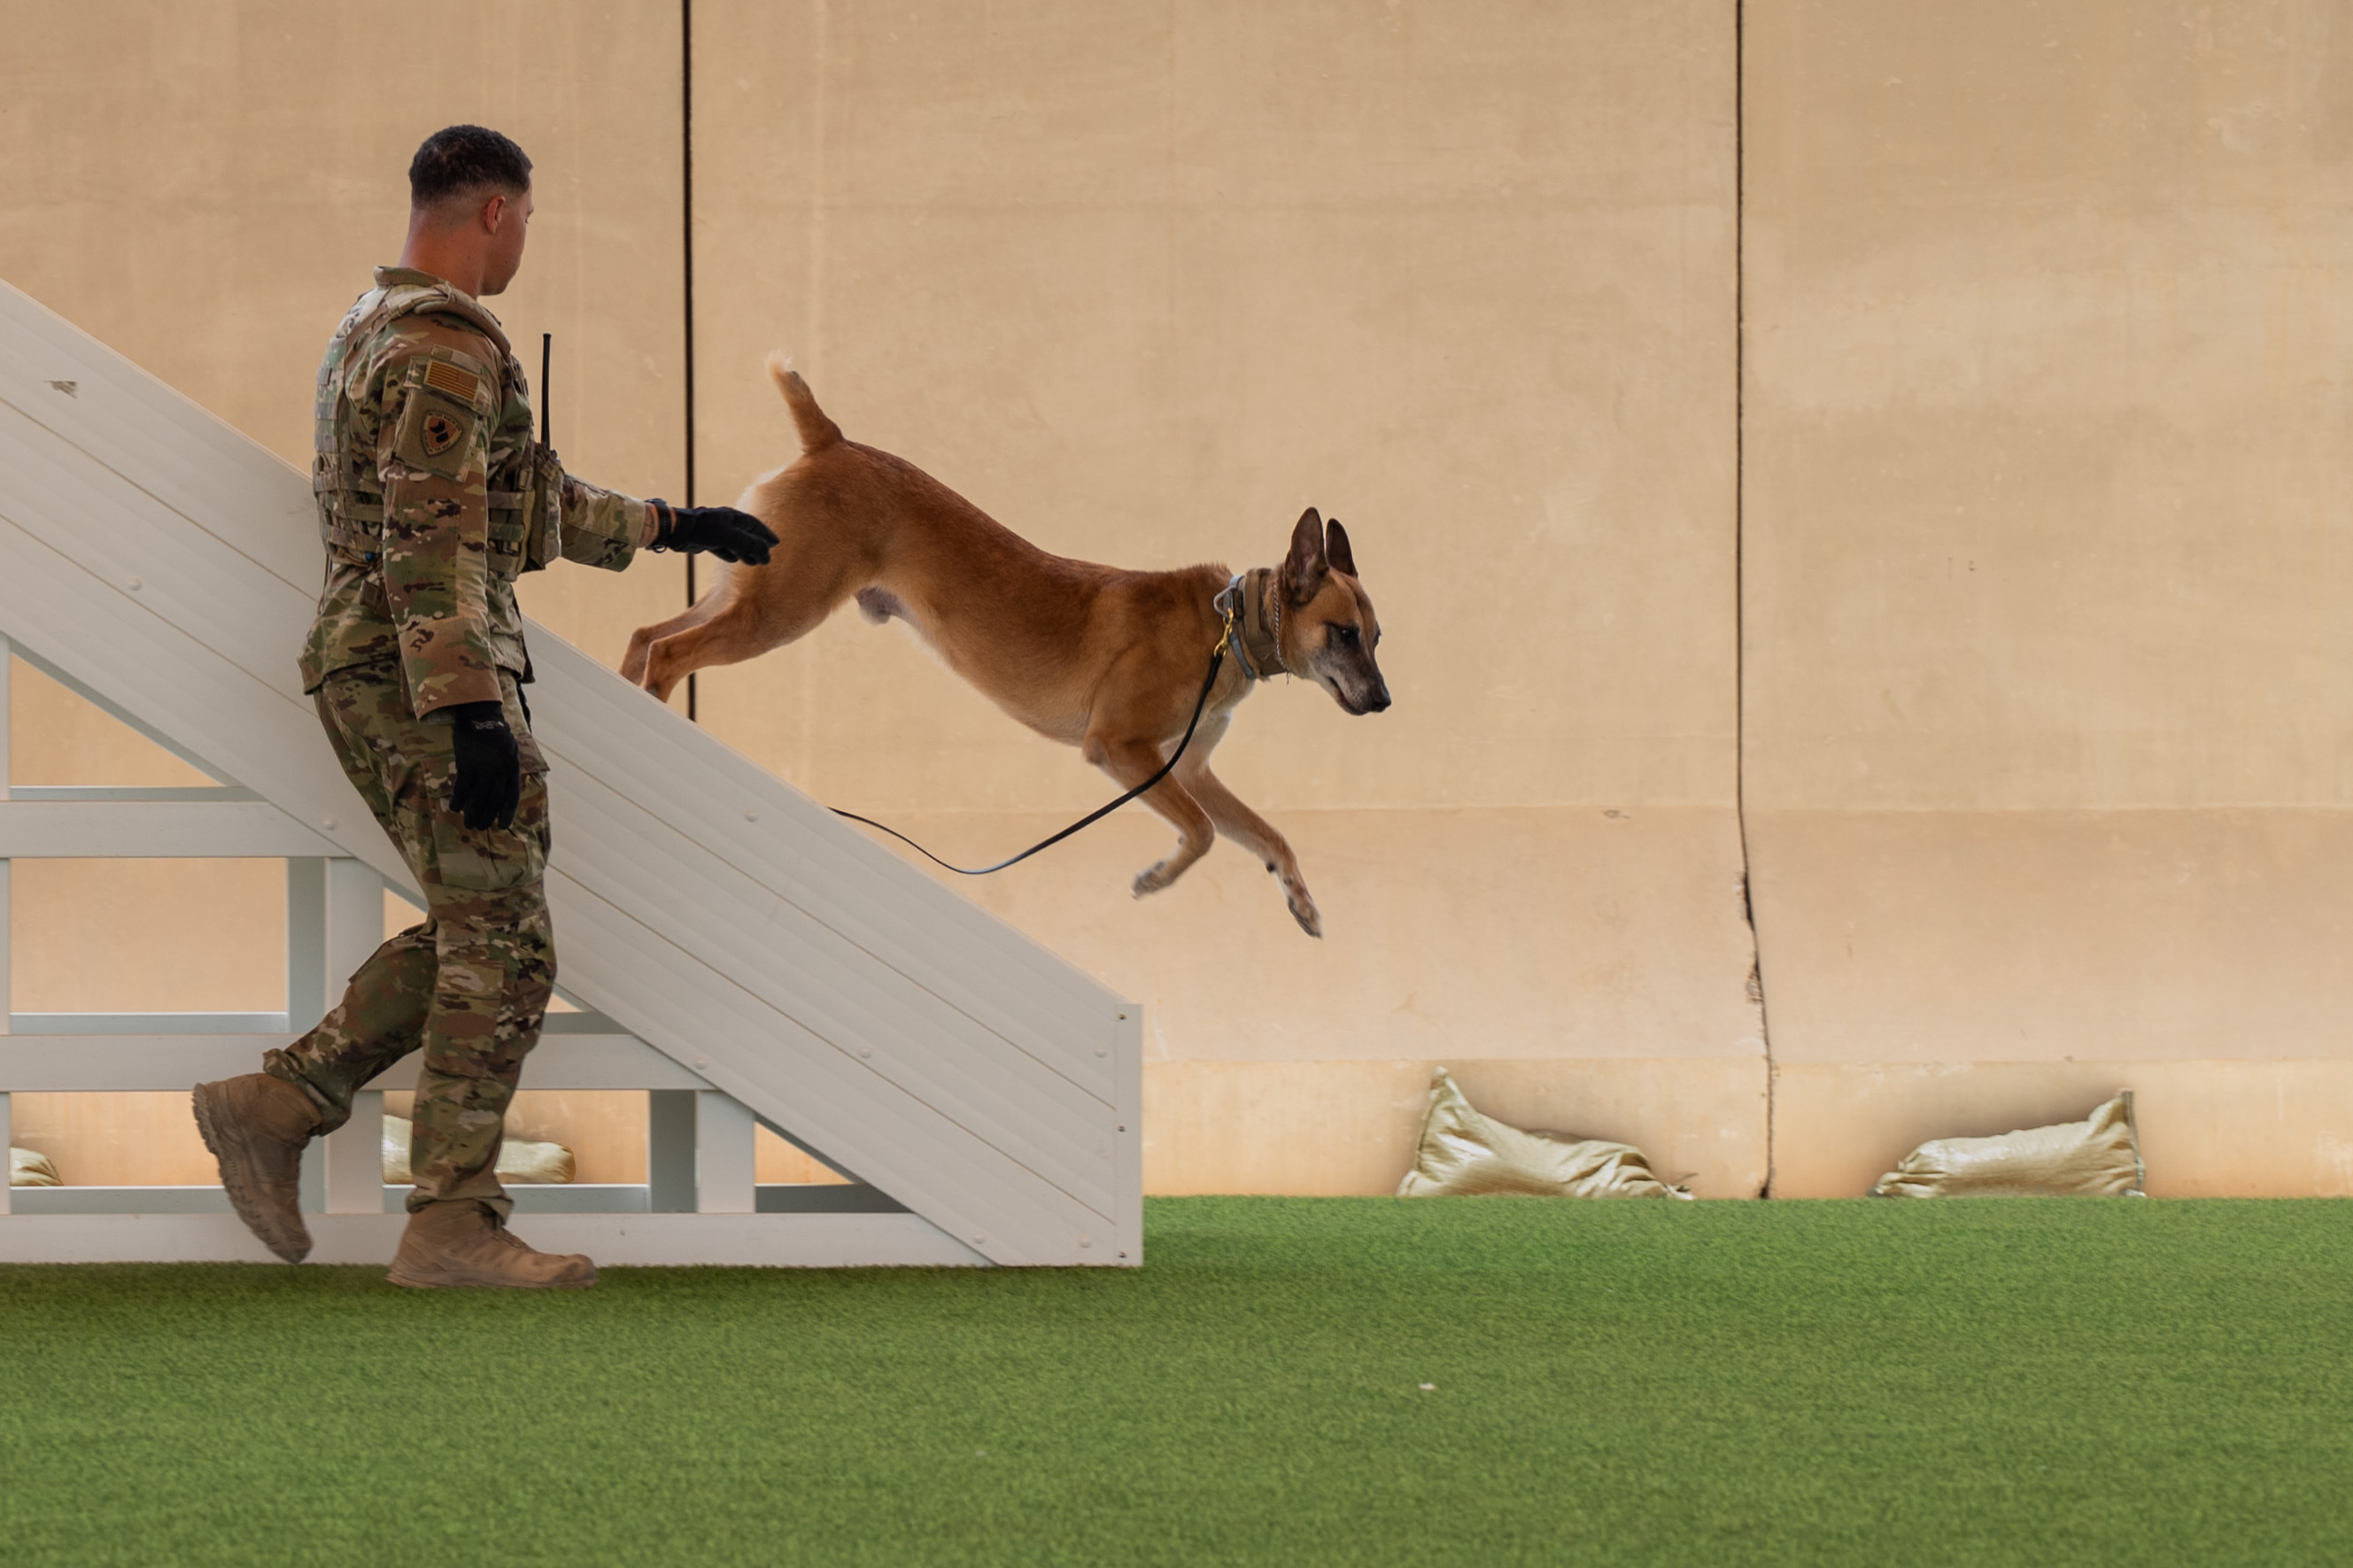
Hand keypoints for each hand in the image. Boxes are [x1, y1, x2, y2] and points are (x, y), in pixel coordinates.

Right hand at [447, 700, 520, 830]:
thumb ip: (507, 768)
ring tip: (469, 824)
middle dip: (487, 816)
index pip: (511, 796)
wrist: (479, 712)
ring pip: (478, 797)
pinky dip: (458, 799)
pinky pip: (462, 786)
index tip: (502, 826)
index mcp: (512, 767)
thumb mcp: (510, 749)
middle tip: (480, 827)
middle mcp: (499, 769)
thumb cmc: (495, 731)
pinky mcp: (466, 762)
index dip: (506, 813)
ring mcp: (483, 767)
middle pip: (494, 800)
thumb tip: (505, 788)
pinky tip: (454, 808)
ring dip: (472, 813)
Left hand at [649, 500, 776, 564]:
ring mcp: (715, 531)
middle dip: (756, 545)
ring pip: (734, 543)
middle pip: (745, 535)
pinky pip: (722, 548)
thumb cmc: (705, 529)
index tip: (775, 543)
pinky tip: (733, 560)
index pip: (755, 525)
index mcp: (733, 517)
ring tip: (753, 562)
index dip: (765, 535)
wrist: (678, 530)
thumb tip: (767, 555)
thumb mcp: (731, 537)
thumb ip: (749, 545)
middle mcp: (725, 522)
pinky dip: (729, 554)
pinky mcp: (705, 540)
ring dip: (744, 552)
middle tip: (766, 556)